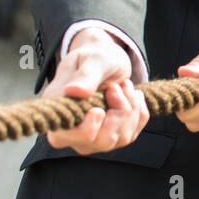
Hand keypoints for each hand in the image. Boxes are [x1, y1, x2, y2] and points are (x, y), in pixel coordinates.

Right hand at [43, 27, 149, 153]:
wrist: (105, 60)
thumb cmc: (94, 57)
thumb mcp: (92, 60)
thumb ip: (85, 76)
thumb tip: (73, 91)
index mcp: (59, 110)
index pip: (64, 137)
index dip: (86, 129)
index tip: (99, 110)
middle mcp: (72, 129)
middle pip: (101, 142)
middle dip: (119, 113)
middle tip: (116, 87)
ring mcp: (93, 136)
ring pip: (121, 138)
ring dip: (130, 109)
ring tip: (125, 86)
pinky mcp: (112, 135)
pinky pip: (132, 134)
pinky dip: (139, 112)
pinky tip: (132, 96)